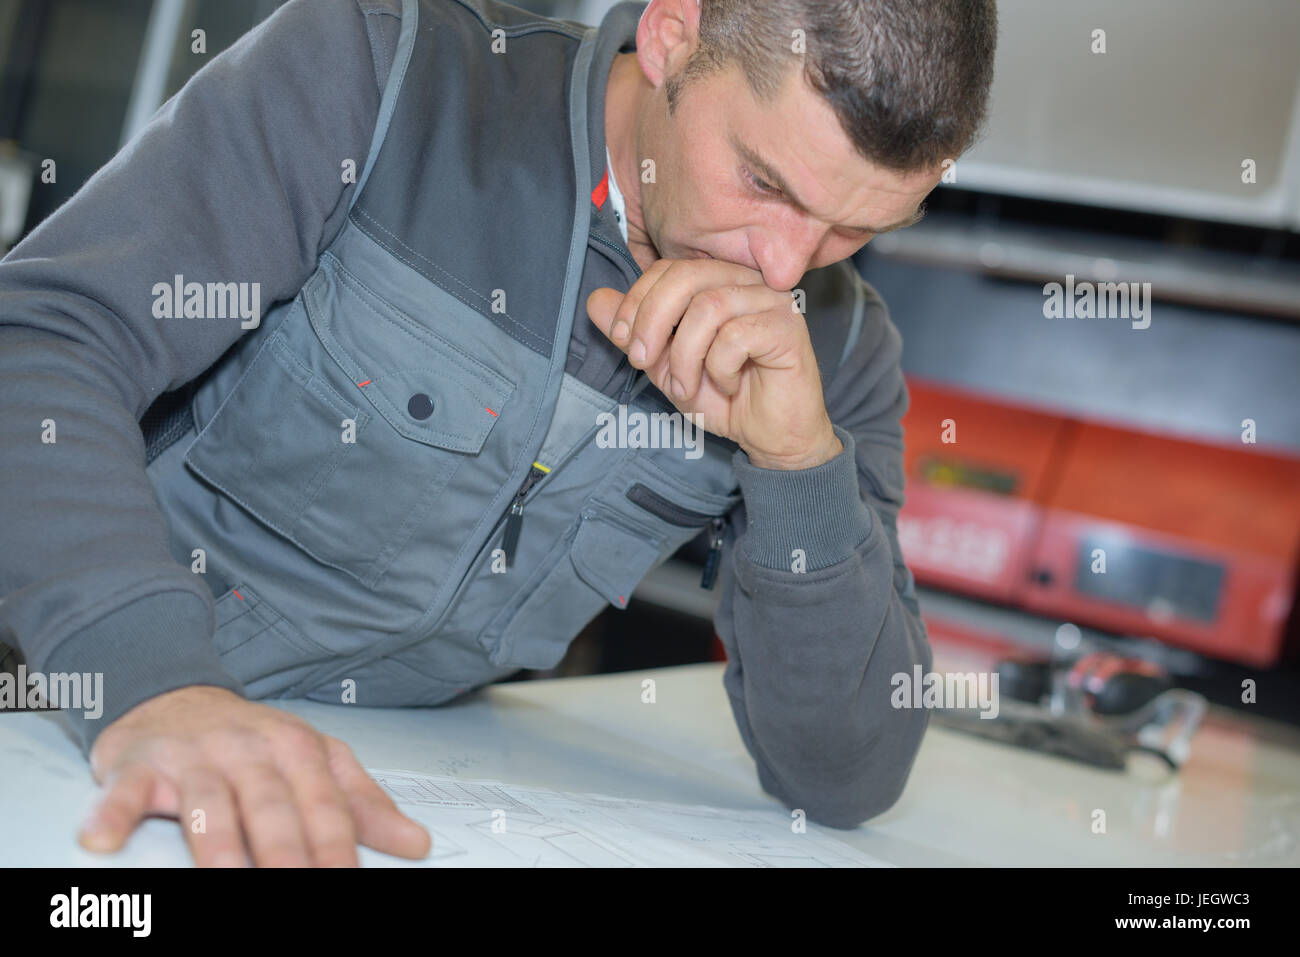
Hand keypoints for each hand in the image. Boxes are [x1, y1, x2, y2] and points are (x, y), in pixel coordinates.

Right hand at [79, 685, 430, 866]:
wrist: (173, 695)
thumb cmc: (250, 741)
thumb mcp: (315, 761)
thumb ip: (362, 804)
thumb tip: (416, 842)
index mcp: (299, 750)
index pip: (326, 807)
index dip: (339, 848)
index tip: (348, 881)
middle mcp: (248, 751)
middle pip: (271, 808)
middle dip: (287, 852)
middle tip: (299, 885)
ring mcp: (194, 757)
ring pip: (208, 803)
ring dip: (217, 843)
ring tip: (226, 877)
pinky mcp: (140, 765)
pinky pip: (125, 792)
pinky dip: (114, 814)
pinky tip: (104, 841)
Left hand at [586, 259, 841, 469]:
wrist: (769, 436)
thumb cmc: (723, 398)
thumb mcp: (664, 365)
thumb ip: (633, 333)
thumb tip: (595, 300)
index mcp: (717, 281)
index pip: (668, 269)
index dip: (637, 301)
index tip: (623, 341)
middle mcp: (746, 282)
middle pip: (685, 277)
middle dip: (651, 321)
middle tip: (642, 362)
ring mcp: (771, 302)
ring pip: (708, 307)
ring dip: (684, 356)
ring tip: (685, 388)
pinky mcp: (788, 328)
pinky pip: (737, 336)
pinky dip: (719, 367)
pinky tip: (727, 385)